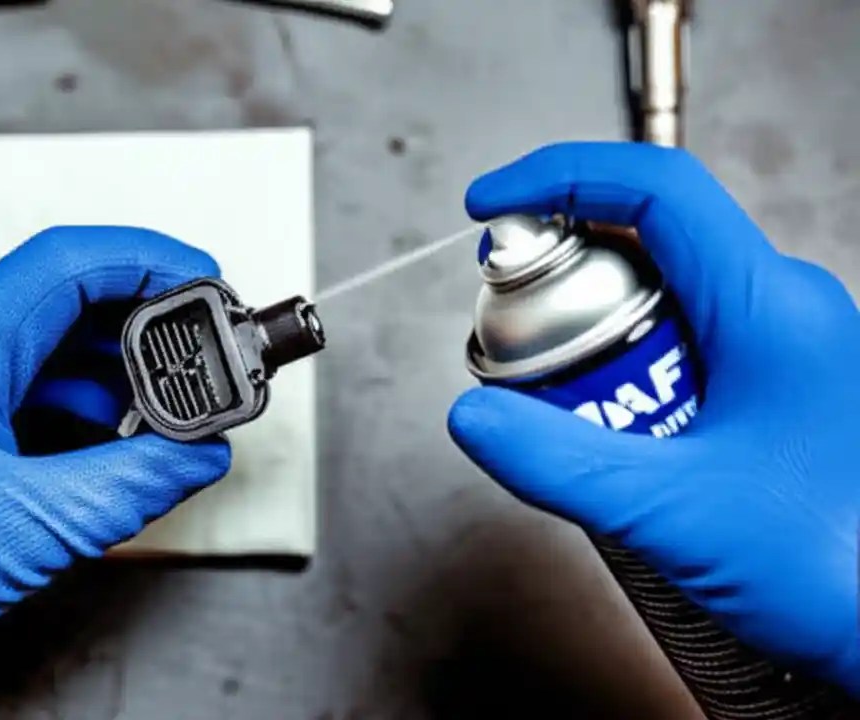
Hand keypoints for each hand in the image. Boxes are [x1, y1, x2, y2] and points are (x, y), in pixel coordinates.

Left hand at [0, 226, 231, 687]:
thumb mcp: (34, 528)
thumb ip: (136, 482)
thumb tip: (200, 454)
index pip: (69, 260)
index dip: (151, 261)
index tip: (207, 281)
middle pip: (64, 291)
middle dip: (142, 325)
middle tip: (199, 360)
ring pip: (46, 331)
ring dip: (110, 367)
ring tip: (159, 417)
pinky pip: (20, 365)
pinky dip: (72, 393)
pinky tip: (108, 435)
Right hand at [447, 142, 859, 694]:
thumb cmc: (840, 568)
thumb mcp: (673, 514)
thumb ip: (557, 463)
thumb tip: (472, 417)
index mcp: (769, 307)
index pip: (654, 189)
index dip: (558, 177)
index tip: (488, 204)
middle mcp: (785, 309)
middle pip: (648, 240)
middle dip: (563, 272)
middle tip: (508, 322)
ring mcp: (786, 348)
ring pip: (665, 295)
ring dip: (594, 329)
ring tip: (559, 400)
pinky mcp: (780, 388)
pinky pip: (686, 342)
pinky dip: (628, 365)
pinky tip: (611, 432)